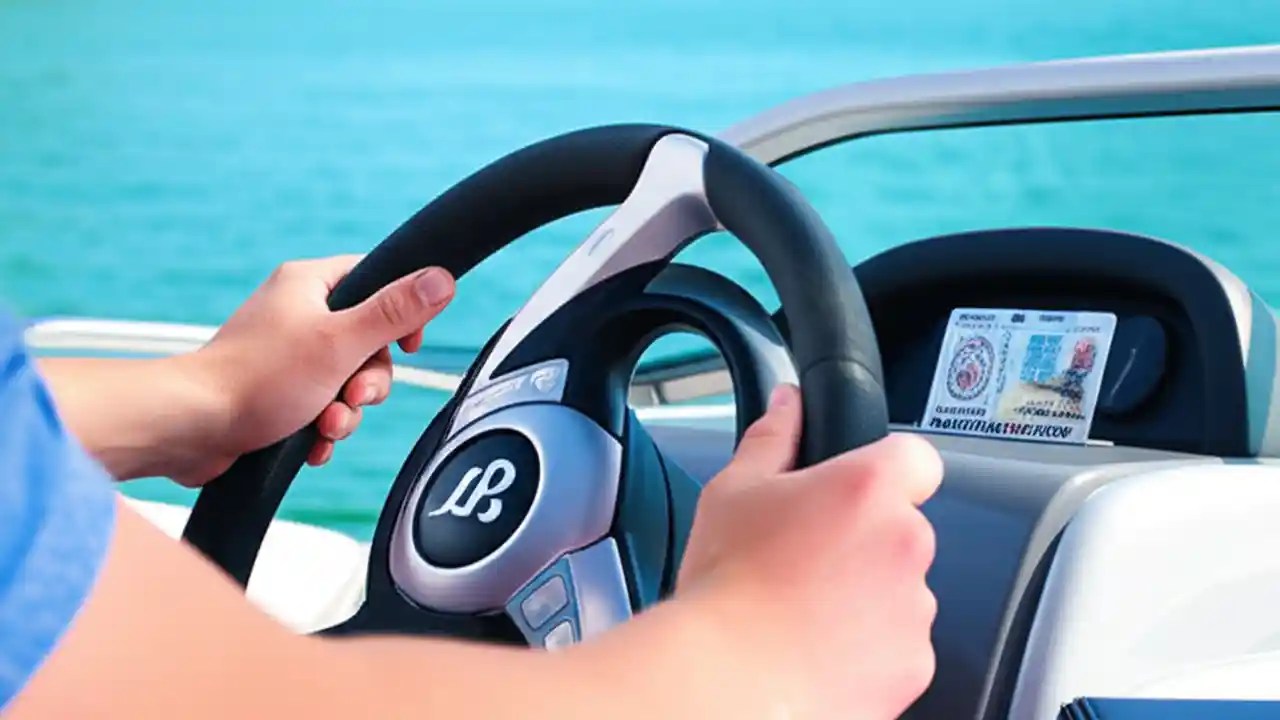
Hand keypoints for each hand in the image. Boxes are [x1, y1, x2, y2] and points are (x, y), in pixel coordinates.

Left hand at [185, 256, 455, 485]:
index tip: (407, 344)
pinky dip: (321, 428)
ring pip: (346, 381)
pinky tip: (311, 442)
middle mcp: (295, 314)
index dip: (400, 313)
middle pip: (367, 342)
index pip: (376, 279)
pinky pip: (320, 407)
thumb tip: (441, 279)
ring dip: (345, 412)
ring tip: (324, 426)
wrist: (192, 428)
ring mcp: (284, 355)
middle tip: (353, 396)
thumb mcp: (342, 342)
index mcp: (309, 286)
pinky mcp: (275, 393)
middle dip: (368, 382)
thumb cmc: (257, 379)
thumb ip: (395, 312)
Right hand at [677, 385, 941, 718]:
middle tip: (807, 558)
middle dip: (866, 540)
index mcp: (867, 489)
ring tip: (806, 610)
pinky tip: (818, 648)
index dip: (886, 468)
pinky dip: (870, 646)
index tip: (855, 490)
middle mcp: (906, 543)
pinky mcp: (914, 663)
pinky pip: (900, 643)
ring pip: (902, 588)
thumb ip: (773, 437)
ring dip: (868, 594)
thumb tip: (789, 403)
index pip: (916, 455)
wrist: (728, 681)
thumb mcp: (733, 491)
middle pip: (903, 527)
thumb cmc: (727, 588)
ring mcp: (916, 608)